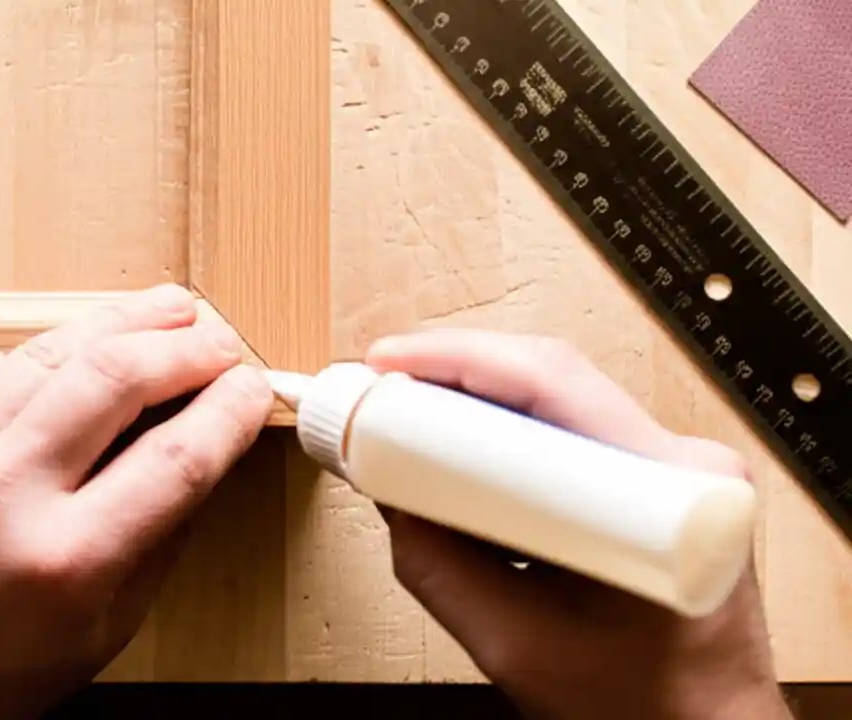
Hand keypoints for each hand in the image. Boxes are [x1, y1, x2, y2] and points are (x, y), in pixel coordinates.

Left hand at [0, 284, 273, 719]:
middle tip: (224, 342)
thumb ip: (160, 537)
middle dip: (188, 346)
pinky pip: (4, 368)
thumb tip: (205, 453)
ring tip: (175, 310)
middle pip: (119, 379)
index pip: (176, 456)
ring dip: (129, 322)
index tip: (256, 390)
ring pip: (57, 352)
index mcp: (63, 564)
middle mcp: (1, 497)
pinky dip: (64, 345)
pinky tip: (99, 334)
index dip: (231, 411)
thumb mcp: (102, 631)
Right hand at [366, 330, 791, 719]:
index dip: (458, 360)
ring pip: (556, 397)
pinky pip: (568, 430)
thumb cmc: (644, 707)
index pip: (551, 382)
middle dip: (451, 375)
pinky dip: (502, 431)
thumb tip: (387, 493)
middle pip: (549, 376)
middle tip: (377, 392)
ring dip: (473, 399)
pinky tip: (453, 444)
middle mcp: (683, 461)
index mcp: (667, 491)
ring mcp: (676, 466)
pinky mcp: (658, 479)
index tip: (388, 368)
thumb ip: (437, 569)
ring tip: (402, 416)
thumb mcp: (516, 646)